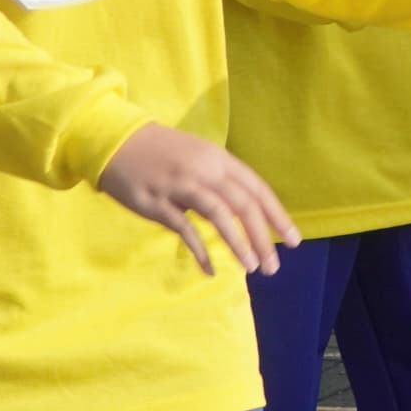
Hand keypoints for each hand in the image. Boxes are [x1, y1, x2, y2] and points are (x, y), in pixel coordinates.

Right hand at [96, 124, 295, 276]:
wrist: (117, 141)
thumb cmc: (164, 153)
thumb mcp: (200, 157)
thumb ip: (222, 180)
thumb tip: (247, 209)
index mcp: (220, 159)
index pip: (258, 189)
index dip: (277, 215)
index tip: (292, 240)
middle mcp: (205, 170)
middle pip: (244, 204)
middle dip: (263, 237)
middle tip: (273, 266)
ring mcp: (181, 185)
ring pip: (219, 215)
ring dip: (238, 243)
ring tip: (250, 267)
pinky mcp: (157, 201)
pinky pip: (184, 228)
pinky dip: (200, 250)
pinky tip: (210, 269)